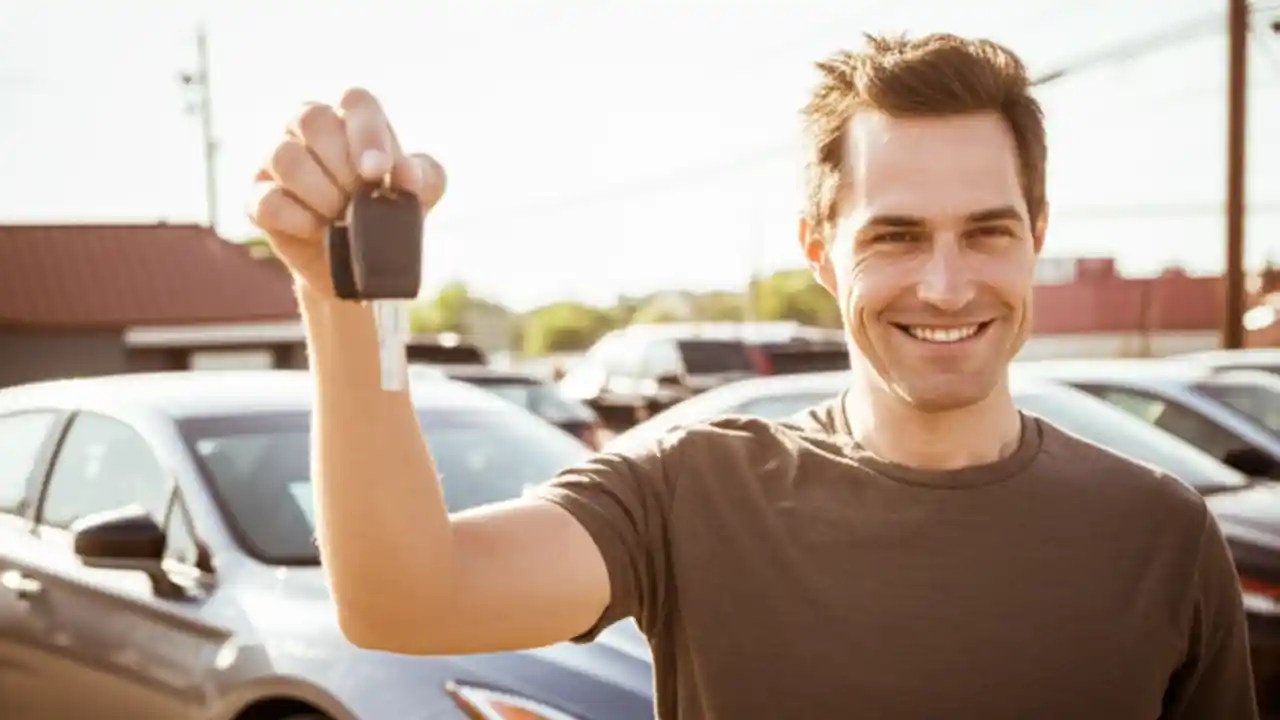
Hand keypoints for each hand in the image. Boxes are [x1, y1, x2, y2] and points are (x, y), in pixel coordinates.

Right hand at [249, 88, 445, 296]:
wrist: (362, 264)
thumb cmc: (390, 212)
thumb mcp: (421, 194)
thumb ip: (424, 177)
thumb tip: (406, 174)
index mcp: (351, 118)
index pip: (355, 101)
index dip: (366, 134)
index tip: (378, 172)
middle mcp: (309, 130)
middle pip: (312, 119)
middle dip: (341, 165)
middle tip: (359, 197)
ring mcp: (278, 161)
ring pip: (285, 156)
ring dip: (319, 192)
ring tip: (340, 216)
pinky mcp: (259, 198)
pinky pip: (265, 200)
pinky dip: (296, 218)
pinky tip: (317, 229)